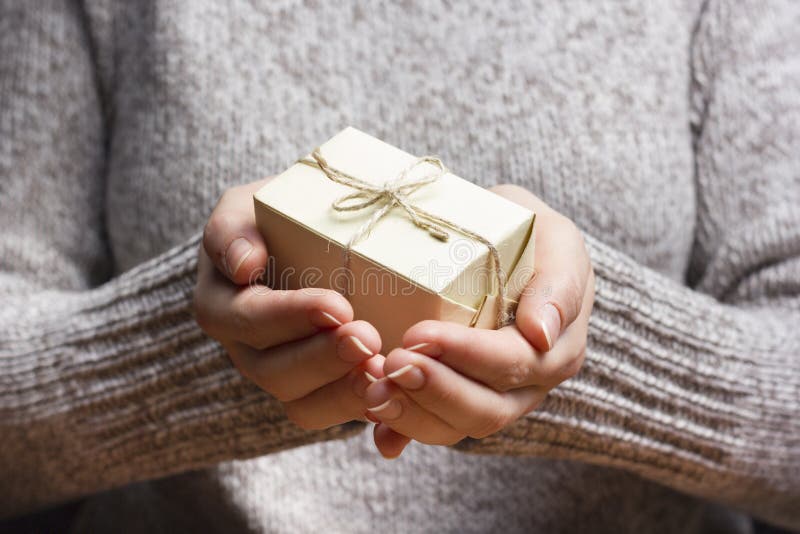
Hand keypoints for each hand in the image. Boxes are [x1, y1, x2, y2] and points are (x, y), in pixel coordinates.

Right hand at [193, 179, 384, 429]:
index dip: (289, 318)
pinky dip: (362, 412)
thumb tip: (244, 265)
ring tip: (384, 372)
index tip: (337, 306)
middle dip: (323, 358)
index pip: (245, 320)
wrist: (308, 234)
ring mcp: (281, 374)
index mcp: (222, 304)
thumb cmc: (278, 215)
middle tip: (369, 338)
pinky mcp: (318, 390)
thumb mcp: (246, 206)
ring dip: (344, 393)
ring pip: (302, 406)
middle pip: (273, 372)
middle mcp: (246, 348)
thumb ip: (233, 230)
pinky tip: (393, 402)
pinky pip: (334, 415)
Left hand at [365, 184, 594, 457]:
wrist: (507, 241)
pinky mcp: (454, 401)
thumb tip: (541, 334)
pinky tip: (378, 432)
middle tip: (391, 364)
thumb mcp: (558, 244)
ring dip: (410, 415)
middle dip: (434, 390)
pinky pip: (430, 427)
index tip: (419, 334)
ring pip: (453, 427)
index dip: (465, 354)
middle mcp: (525, 386)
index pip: (511, 363)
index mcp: (554, 351)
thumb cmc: (534, 239)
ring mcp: (489, 398)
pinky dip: (401, 433)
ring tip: (372, 391)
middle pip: (483, 410)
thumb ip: (558, 285)